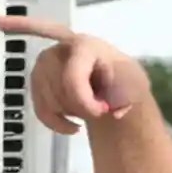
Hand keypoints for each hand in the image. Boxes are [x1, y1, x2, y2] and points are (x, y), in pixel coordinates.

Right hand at [0, 14, 150, 134]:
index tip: (103, 111)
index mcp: (85, 46)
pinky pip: (40, 110)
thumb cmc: (122, 78)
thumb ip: (126, 97)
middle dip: (80, 107)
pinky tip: (72, 126)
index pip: (72, 77)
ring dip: (70, 113)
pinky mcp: (37, 80)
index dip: (84, 101)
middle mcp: (59, 49)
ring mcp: (44, 64)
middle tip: (100, 108)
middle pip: (59, 92)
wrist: (112, 80)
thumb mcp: (135, 84)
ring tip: (88, 108)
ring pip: (49, 102)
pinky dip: (56, 123)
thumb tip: (113, 111)